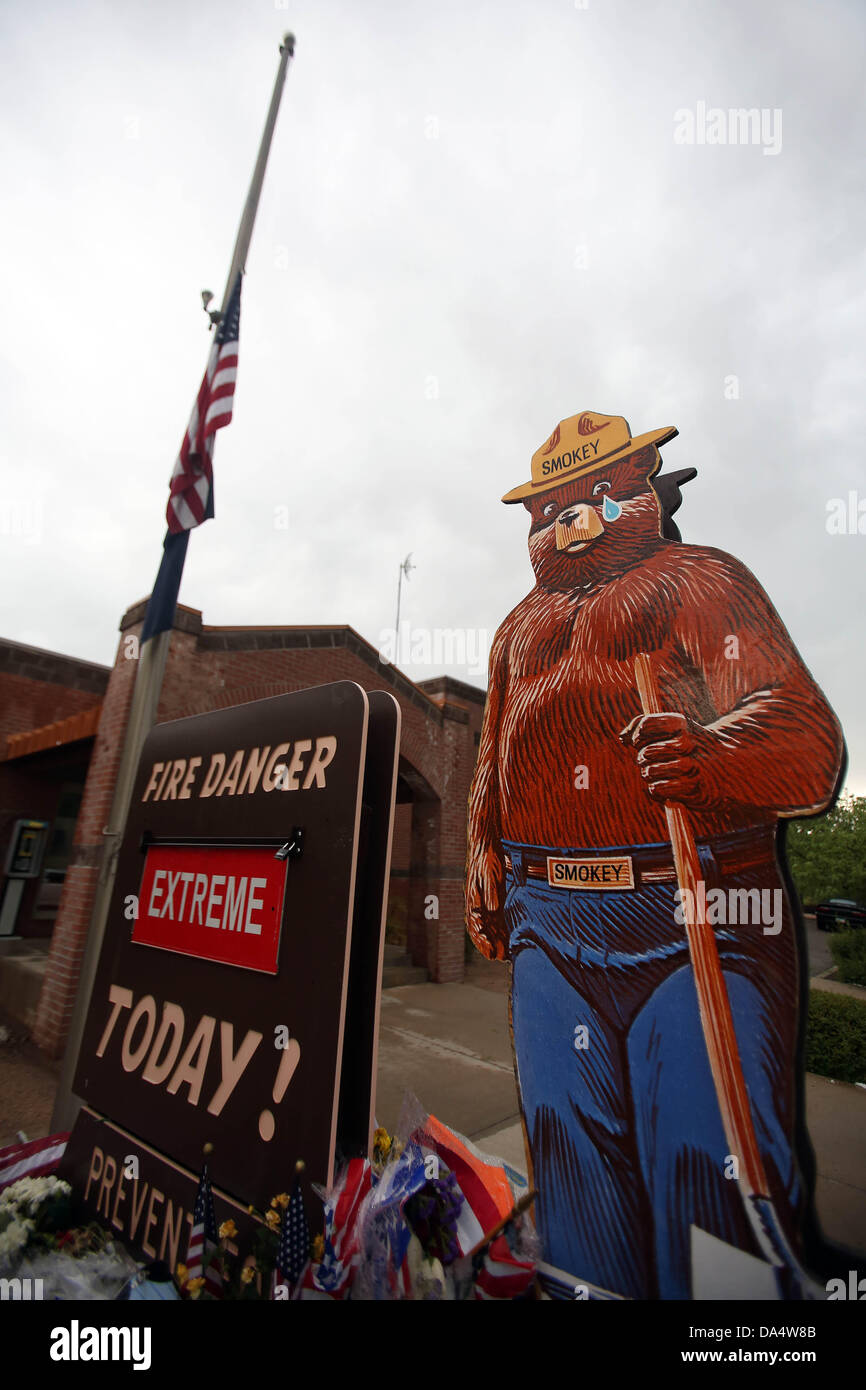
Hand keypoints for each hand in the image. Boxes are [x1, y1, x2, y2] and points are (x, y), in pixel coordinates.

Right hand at [465, 845, 508, 960]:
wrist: (487, 843)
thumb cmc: (487, 858)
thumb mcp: (490, 874)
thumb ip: (491, 893)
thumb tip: (492, 910)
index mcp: (472, 900)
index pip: (475, 927)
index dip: (483, 941)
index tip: (492, 953)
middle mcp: (477, 904)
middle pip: (480, 931)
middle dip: (489, 946)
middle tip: (500, 958)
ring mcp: (484, 902)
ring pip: (488, 927)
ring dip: (495, 941)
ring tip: (506, 955)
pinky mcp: (492, 898)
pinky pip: (495, 919)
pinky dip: (500, 931)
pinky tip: (509, 939)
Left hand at [619, 711, 725, 809]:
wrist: (728, 769)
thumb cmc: (692, 748)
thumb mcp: (674, 729)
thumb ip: (645, 726)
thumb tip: (622, 738)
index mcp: (680, 724)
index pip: (645, 725)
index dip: (638, 736)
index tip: (641, 741)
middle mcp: (686, 743)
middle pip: (645, 752)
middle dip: (644, 759)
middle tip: (657, 761)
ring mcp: (690, 766)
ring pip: (649, 772)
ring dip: (650, 776)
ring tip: (662, 775)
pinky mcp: (691, 788)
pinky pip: (656, 789)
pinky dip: (656, 791)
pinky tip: (667, 787)